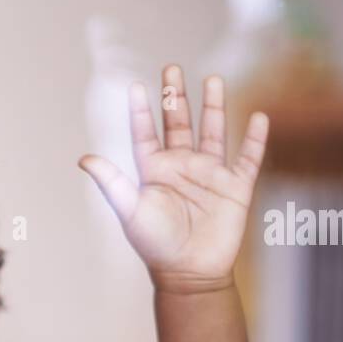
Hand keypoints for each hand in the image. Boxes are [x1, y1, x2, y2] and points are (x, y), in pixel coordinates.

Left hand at [78, 65, 268, 292]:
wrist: (189, 274)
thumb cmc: (155, 245)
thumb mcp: (130, 211)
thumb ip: (112, 182)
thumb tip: (84, 158)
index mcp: (154, 171)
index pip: (145, 133)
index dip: (142, 111)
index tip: (137, 85)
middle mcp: (181, 167)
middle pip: (178, 123)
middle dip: (176, 96)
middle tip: (172, 67)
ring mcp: (209, 174)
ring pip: (213, 131)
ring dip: (213, 107)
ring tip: (213, 78)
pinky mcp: (235, 187)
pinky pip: (248, 158)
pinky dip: (255, 139)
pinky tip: (258, 116)